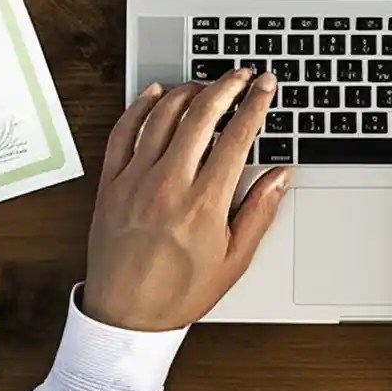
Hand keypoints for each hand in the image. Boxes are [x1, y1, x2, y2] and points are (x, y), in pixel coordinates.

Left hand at [82, 68, 289, 330]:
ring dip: (188, 91)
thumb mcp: (235, 259)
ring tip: (207, 84)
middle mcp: (169, 185)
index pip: (237, 137)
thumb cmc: (181, 292)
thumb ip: (260, 211)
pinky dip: (140, 106)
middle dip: (227, 86)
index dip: (256, 104)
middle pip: (201, 115)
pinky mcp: (111, 183)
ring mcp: (135, 181)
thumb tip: (280, 175)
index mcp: (204, 203)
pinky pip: (124, 132)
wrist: (126, 316)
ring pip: (163, 116)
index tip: (266, 87)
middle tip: (241, 75)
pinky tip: (155, 94)